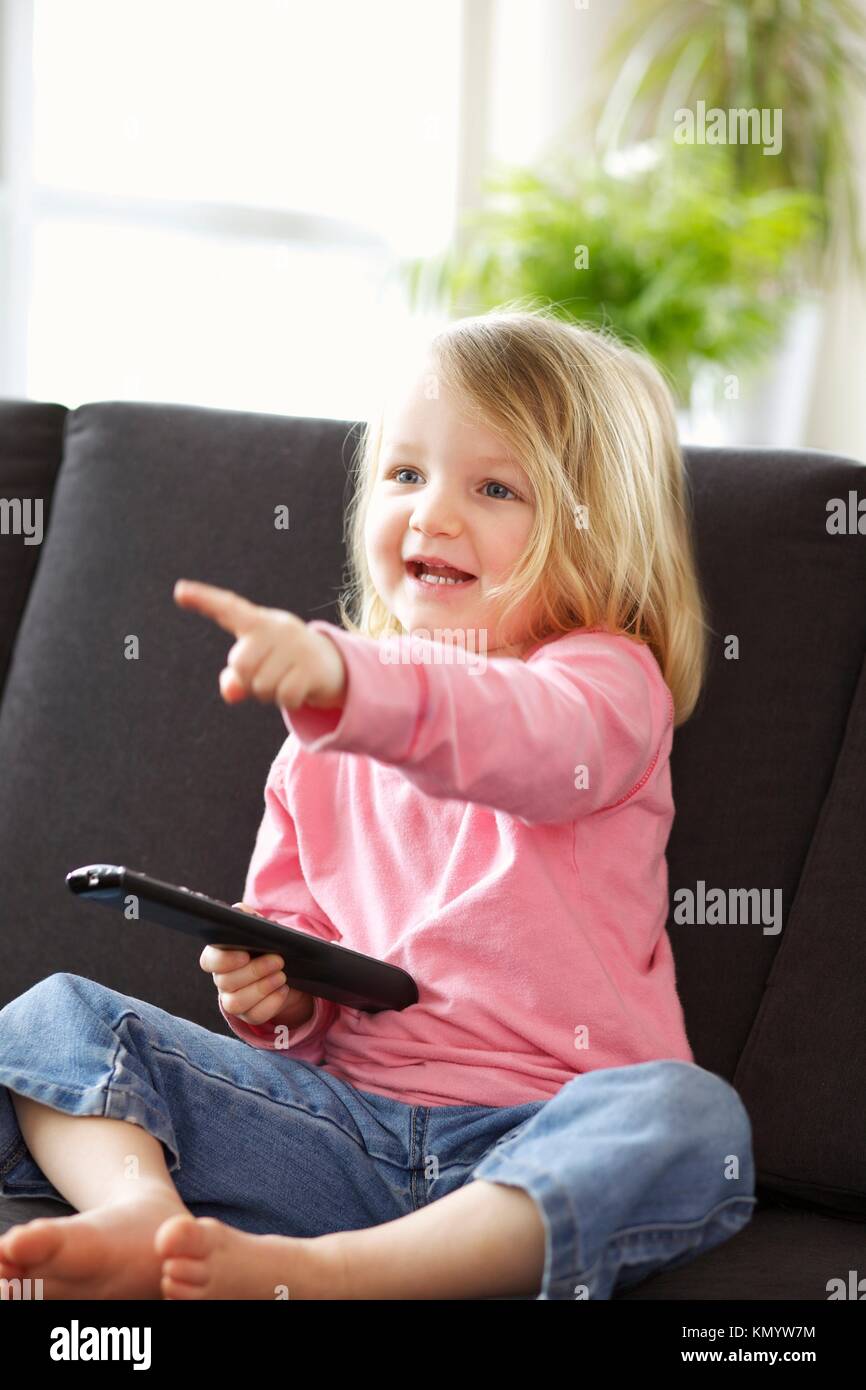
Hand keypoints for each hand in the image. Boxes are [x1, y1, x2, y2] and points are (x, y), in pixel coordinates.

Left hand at [173, 579, 346, 710]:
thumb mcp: (257, 665)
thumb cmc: (282, 662)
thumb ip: (236, 677)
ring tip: (286, 680)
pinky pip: (285, 696)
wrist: (332, 664)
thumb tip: (231, 692)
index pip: (228, 608)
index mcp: (258, 623)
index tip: (179, 591)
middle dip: (250, 681)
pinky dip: (288, 702)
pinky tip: (299, 690)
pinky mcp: (312, 667)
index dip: (203, 600)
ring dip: (270, 694)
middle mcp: (277, 628)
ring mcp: (296, 646)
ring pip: (262, 686)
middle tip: (268, 676)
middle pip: (241, 665)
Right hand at [200, 902, 314, 1027]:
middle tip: (278, 960)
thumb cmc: (270, 945)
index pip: (209, 961)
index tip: (245, 954)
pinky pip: (254, 1016)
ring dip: (261, 989)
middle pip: (226, 982)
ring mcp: (233, 1000)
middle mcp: (222, 980)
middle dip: (254, 971)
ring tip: (282, 976)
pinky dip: (271, 1004)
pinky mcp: (249, 1015)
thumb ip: (250, 918)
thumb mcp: (263, 929)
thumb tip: (239, 911)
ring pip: (236, 1003)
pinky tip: (284, 990)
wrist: (290, 971)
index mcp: (220, 956)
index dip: (224, 960)